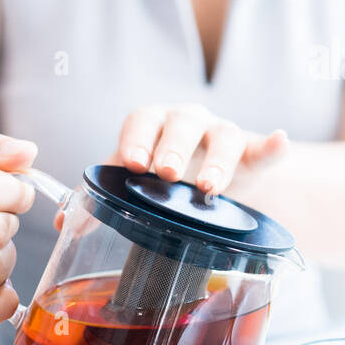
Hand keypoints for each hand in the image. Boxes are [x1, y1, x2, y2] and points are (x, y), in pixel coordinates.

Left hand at [112, 103, 286, 195]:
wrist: (214, 175)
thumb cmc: (165, 176)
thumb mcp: (136, 182)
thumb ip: (105, 198)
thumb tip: (65, 223)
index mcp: (154, 124)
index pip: (143, 121)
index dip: (137, 139)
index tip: (132, 163)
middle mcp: (189, 122)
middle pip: (183, 124)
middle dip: (174, 148)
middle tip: (167, 173)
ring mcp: (223, 135)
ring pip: (224, 136)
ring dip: (218, 160)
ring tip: (210, 187)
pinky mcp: (252, 154)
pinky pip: (265, 148)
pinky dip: (273, 145)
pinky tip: (279, 141)